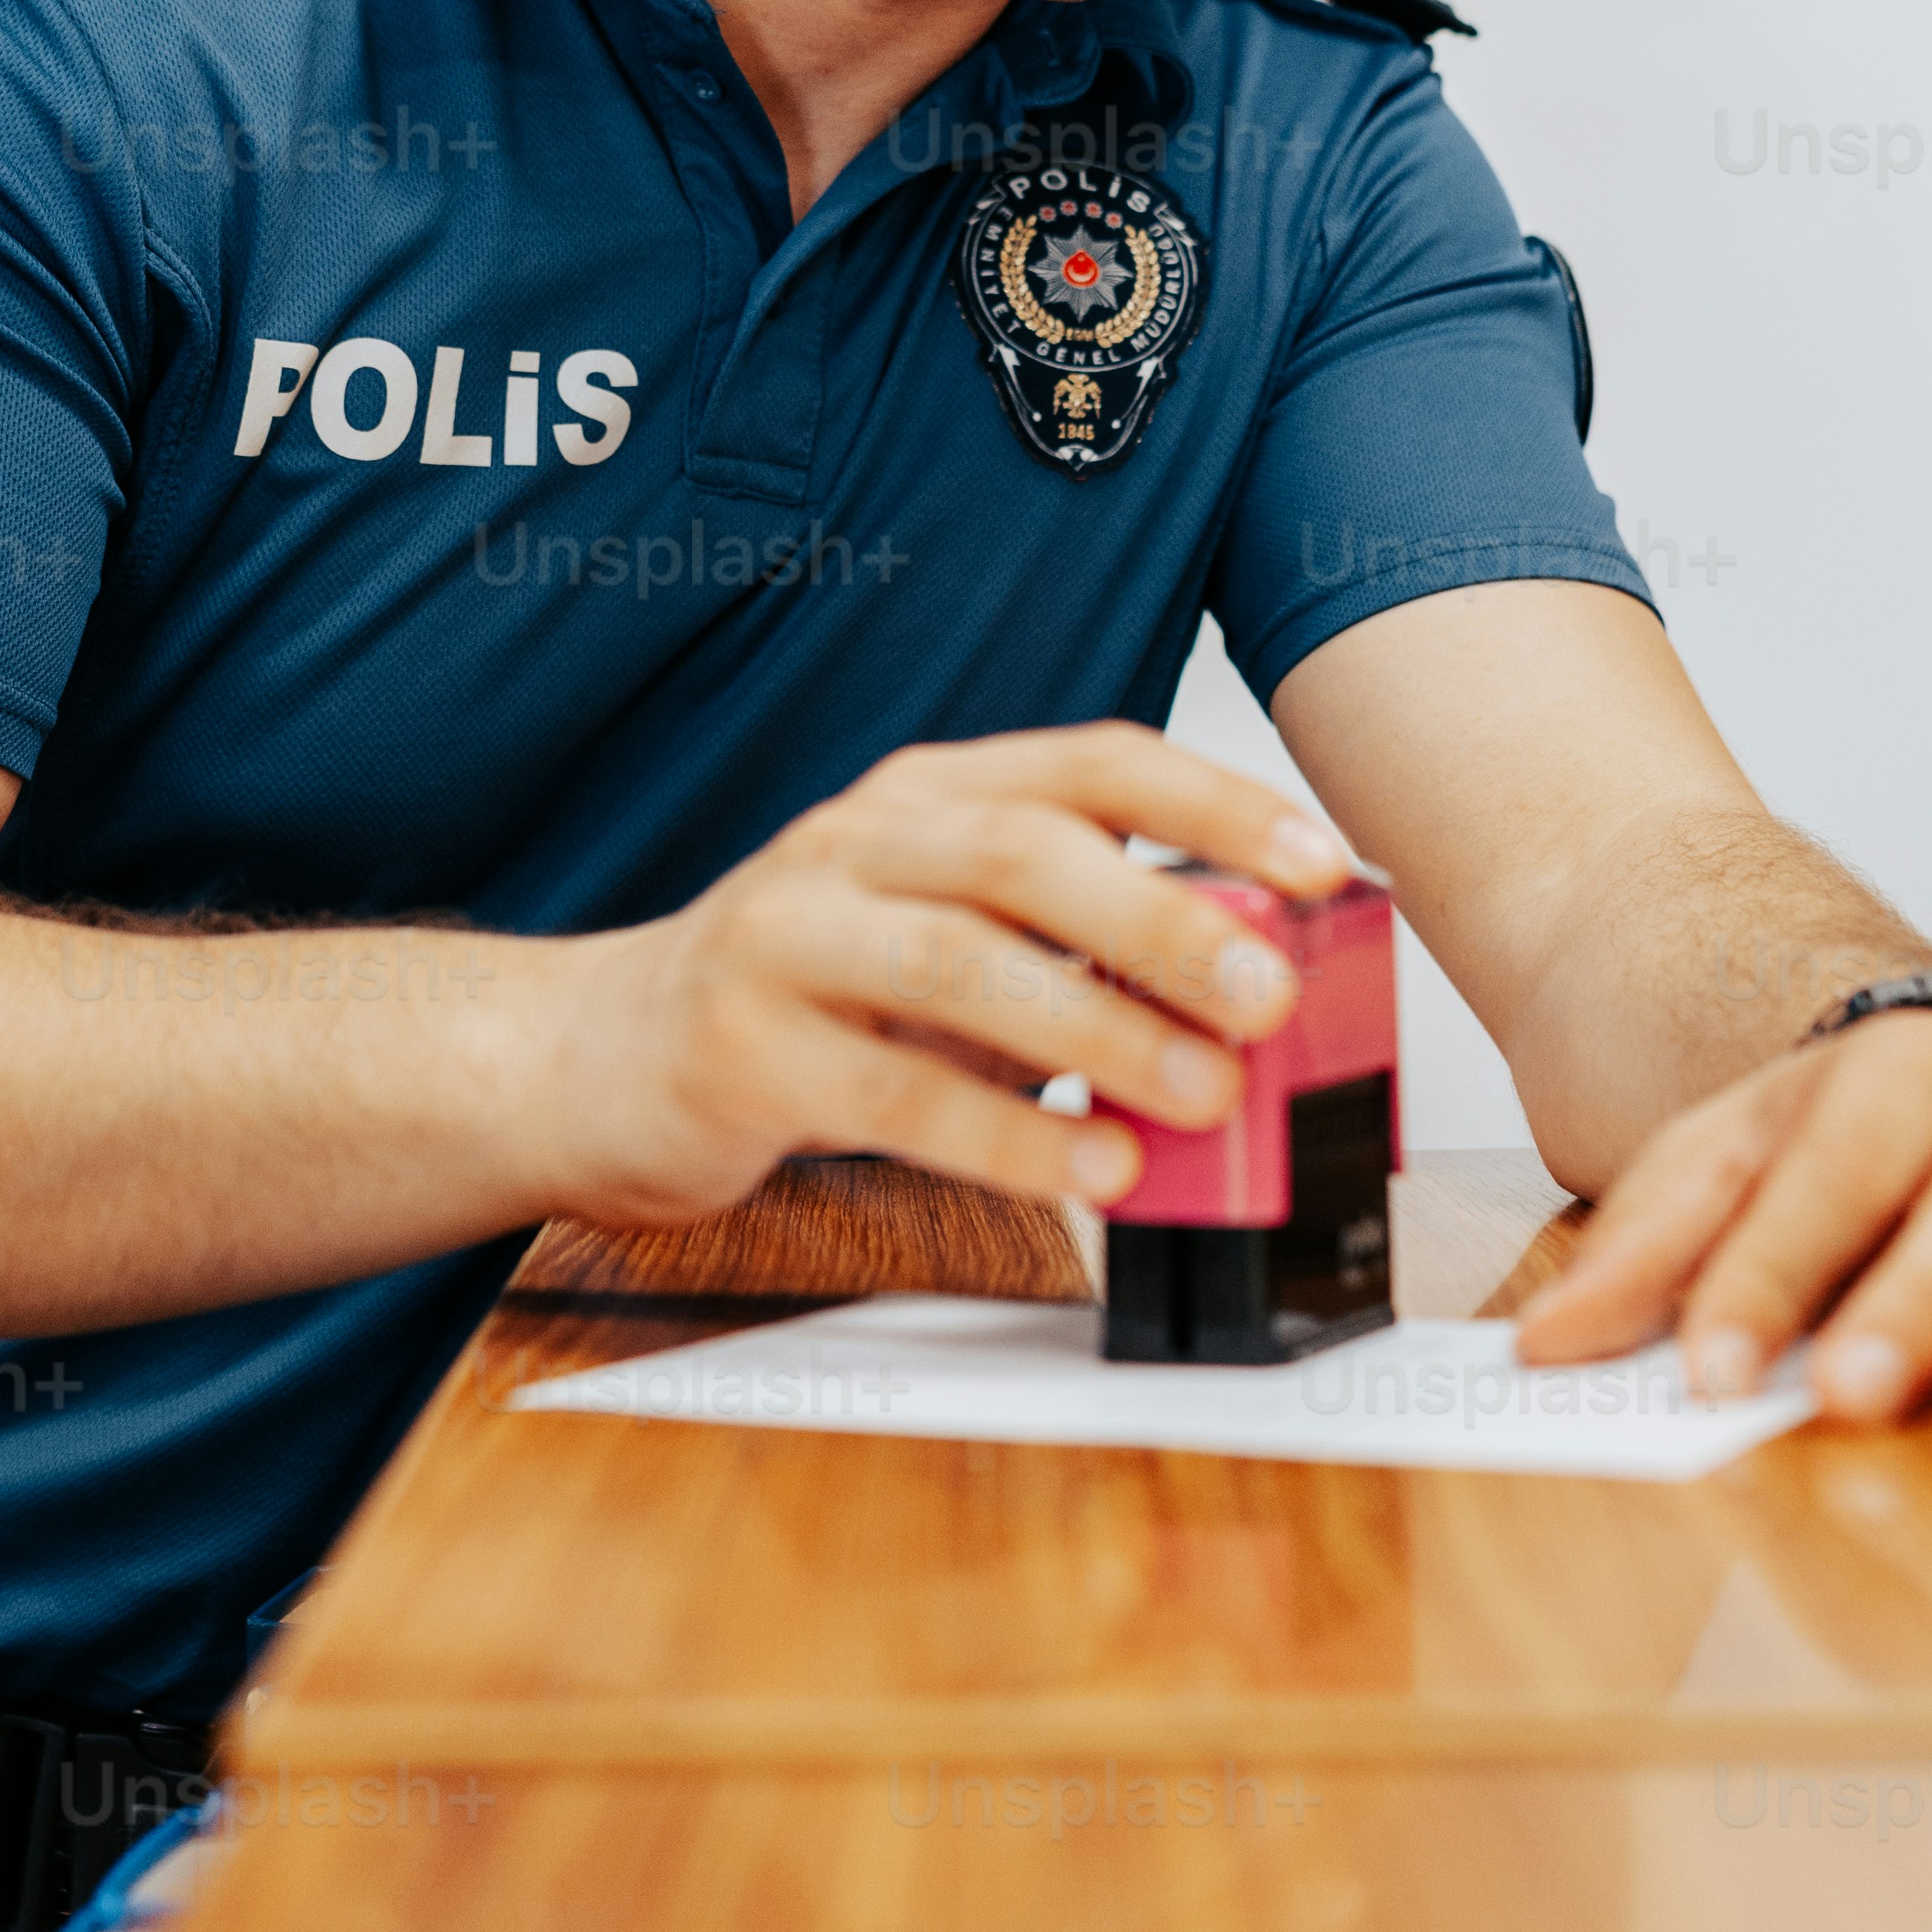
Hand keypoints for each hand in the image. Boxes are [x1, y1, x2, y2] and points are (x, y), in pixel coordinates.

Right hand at [565, 725, 1348, 1226]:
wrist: (605, 1060)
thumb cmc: (816, 999)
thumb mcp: (953, 946)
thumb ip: (1079, 952)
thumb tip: (1257, 995)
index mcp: (928, 795)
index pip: (1091, 762)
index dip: (1217, 805)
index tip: (1326, 866)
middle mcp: (856, 842)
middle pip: (1025, 851)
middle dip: (1164, 918)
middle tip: (1269, 996)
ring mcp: (786, 936)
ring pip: (957, 962)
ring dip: (1099, 1032)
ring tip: (1205, 1097)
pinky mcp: (743, 1049)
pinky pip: (892, 1092)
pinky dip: (1008, 1134)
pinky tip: (1093, 1168)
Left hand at [1505, 1010, 1931, 1420]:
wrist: (1915, 1093)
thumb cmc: (1816, 1156)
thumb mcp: (1707, 1166)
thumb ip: (1634, 1258)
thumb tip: (1548, 1353)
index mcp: (1894, 1078)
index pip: (1828, 1175)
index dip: (1766, 1276)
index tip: (1708, 1369)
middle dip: (1915, 1301)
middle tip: (1854, 1389)